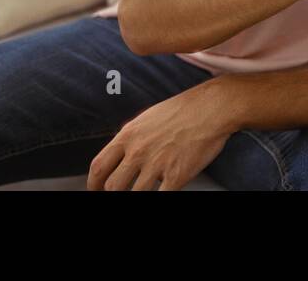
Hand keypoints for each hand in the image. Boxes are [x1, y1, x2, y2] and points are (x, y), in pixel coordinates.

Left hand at [87, 83, 234, 190]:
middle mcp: (138, 151)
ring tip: (144, 191)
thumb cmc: (186, 109)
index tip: (96, 190)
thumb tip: (122, 153)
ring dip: (136, 197)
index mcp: (128, 135)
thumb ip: (133, 137)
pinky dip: (158, 200)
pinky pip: (160, 198)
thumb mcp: (148, 117)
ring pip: (134, 195)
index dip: (93, 184)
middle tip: (118, 196)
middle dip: (113, 195)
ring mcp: (157, 164)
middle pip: (113, 186)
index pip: (98, 167)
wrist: (213, 107)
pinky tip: (163, 193)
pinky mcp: (176, 175)